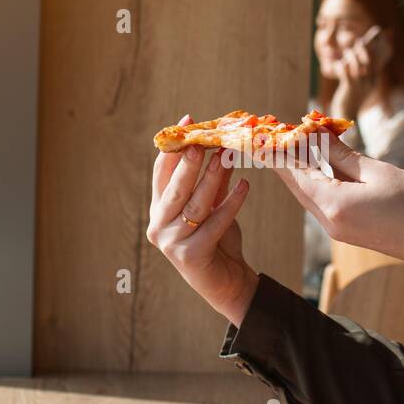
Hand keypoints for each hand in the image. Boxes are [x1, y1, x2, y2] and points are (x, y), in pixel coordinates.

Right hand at [146, 115, 259, 326]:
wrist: (227, 283)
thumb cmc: (218, 242)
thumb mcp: (214, 206)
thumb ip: (215, 180)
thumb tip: (223, 145)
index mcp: (158, 210)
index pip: (161, 173)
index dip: (174, 147)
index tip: (188, 121)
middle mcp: (158, 225)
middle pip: (174, 187)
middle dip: (189, 161)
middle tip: (202, 138)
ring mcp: (171, 242)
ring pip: (194, 204)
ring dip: (211, 178)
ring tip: (225, 156)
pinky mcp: (189, 256)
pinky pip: (214, 223)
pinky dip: (231, 203)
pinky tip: (245, 185)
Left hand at [272, 131, 403, 279]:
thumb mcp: (378, 172)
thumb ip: (343, 155)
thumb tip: (316, 137)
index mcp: (334, 205)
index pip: (294, 173)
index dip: (280, 150)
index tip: (266, 132)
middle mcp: (328, 221)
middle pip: (297, 185)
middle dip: (287, 158)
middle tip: (278, 132)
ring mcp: (337, 229)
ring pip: (309, 194)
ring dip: (303, 168)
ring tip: (299, 140)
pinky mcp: (347, 231)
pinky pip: (324, 201)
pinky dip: (319, 180)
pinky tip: (322, 163)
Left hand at [324, 27, 391, 118]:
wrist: (347, 114)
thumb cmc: (352, 96)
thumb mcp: (360, 84)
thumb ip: (362, 71)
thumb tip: (357, 55)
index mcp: (374, 80)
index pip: (378, 61)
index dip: (377, 49)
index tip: (378, 37)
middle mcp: (369, 81)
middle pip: (369, 60)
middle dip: (364, 49)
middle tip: (359, 41)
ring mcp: (360, 85)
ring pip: (357, 65)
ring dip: (351, 56)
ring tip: (347, 52)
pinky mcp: (349, 88)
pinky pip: (345, 72)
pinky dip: (340, 66)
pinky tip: (338, 65)